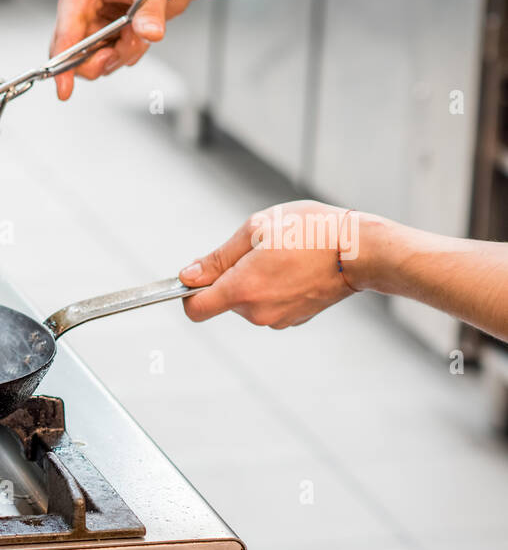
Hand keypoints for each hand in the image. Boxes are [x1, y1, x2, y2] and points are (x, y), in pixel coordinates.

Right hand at [50, 0, 191, 98]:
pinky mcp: (108, 36)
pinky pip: (112, 60)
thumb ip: (150, 10)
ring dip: (121, 54)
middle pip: (74, 56)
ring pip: (95, 61)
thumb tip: (148, 33)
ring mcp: (94, 25)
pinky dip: (129, 53)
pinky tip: (140, 35)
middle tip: (119, 52)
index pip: (64, 35)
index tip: (65, 89)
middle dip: (101, 59)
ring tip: (139, 33)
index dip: (64, 64)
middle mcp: (81, 10)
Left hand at [179, 201, 359, 328]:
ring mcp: (278, 319)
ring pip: (248, 302)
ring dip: (254, 282)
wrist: (362, 250)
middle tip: (260, 250)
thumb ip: (218, 258)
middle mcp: (257, 312)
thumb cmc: (311, 231)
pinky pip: (270, 305)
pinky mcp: (295, 320)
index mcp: (242, 290)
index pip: (195, 309)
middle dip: (231, 277)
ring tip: (283, 256)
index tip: (199, 275)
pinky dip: (274, 290)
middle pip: (223, 301)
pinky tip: (296, 269)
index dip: (190, 291)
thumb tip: (188, 275)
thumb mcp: (257, 229)